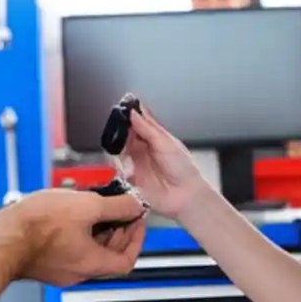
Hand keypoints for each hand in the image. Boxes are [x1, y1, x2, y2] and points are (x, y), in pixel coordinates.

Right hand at [3, 189, 147, 286]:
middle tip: (119, 211)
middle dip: (118, 232)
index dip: (137, 239)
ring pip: (88, 252)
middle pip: (108, 256)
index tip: (136, 221)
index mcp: (92, 263)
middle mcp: (77, 272)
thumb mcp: (86, 206)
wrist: (0, 238)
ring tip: (94, 207)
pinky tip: (69, 214)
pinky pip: (69, 249)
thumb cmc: (36, 227)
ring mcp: (59, 270)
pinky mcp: (43, 263)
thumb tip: (135, 205)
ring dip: (96, 231)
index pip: (127, 261)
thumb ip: (116, 206)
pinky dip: (77, 234)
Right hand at [123, 104, 209, 219]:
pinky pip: (120, 166)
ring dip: (118, 143)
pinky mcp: (133, 176)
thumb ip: (148, 129)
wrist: (185, 196)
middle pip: (130, 132)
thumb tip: (134, 113)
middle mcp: (147, 147)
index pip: (142, 120)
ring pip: (123, 148)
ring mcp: (139, 161)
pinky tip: (118, 158)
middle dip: (122, 127)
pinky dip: (117, 162)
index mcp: (158, 136)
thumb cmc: (182, 169)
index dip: (132, 112)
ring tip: (116, 139)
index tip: (122, 105)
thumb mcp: (165, 143)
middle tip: (115, 123)